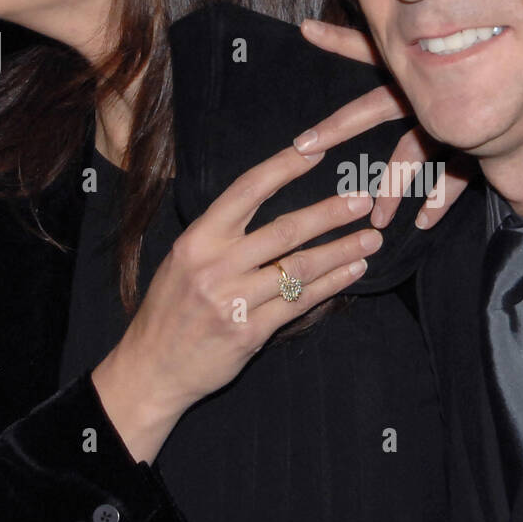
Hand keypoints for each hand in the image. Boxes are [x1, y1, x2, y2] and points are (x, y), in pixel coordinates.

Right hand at [92, 142, 381, 463]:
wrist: (150, 369)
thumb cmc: (170, 310)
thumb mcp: (183, 261)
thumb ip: (222, 236)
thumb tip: (271, 203)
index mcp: (197, 239)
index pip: (247, 191)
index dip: (284, 168)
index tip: (318, 152)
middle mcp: (214, 266)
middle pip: (284, 230)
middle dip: (330, 214)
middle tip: (364, 201)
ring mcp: (232, 301)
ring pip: (299, 268)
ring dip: (341, 251)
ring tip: (372, 239)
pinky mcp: (248, 333)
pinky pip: (299, 303)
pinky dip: (331, 285)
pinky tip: (353, 272)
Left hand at [291, 19, 472, 230]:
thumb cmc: (497, 71)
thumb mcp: (457, 61)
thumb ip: (426, 55)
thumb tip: (388, 46)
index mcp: (419, 69)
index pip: (373, 47)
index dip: (341, 37)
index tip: (305, 28)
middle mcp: (429, 90)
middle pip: (375, 106)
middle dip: (339, 125)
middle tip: (303, 144)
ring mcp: (451, 117)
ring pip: (412, 153)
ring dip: (392, 187)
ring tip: (378, 220)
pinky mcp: (478, 144)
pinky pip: (456, 177)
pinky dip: (440, 200)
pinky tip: (425, 222)